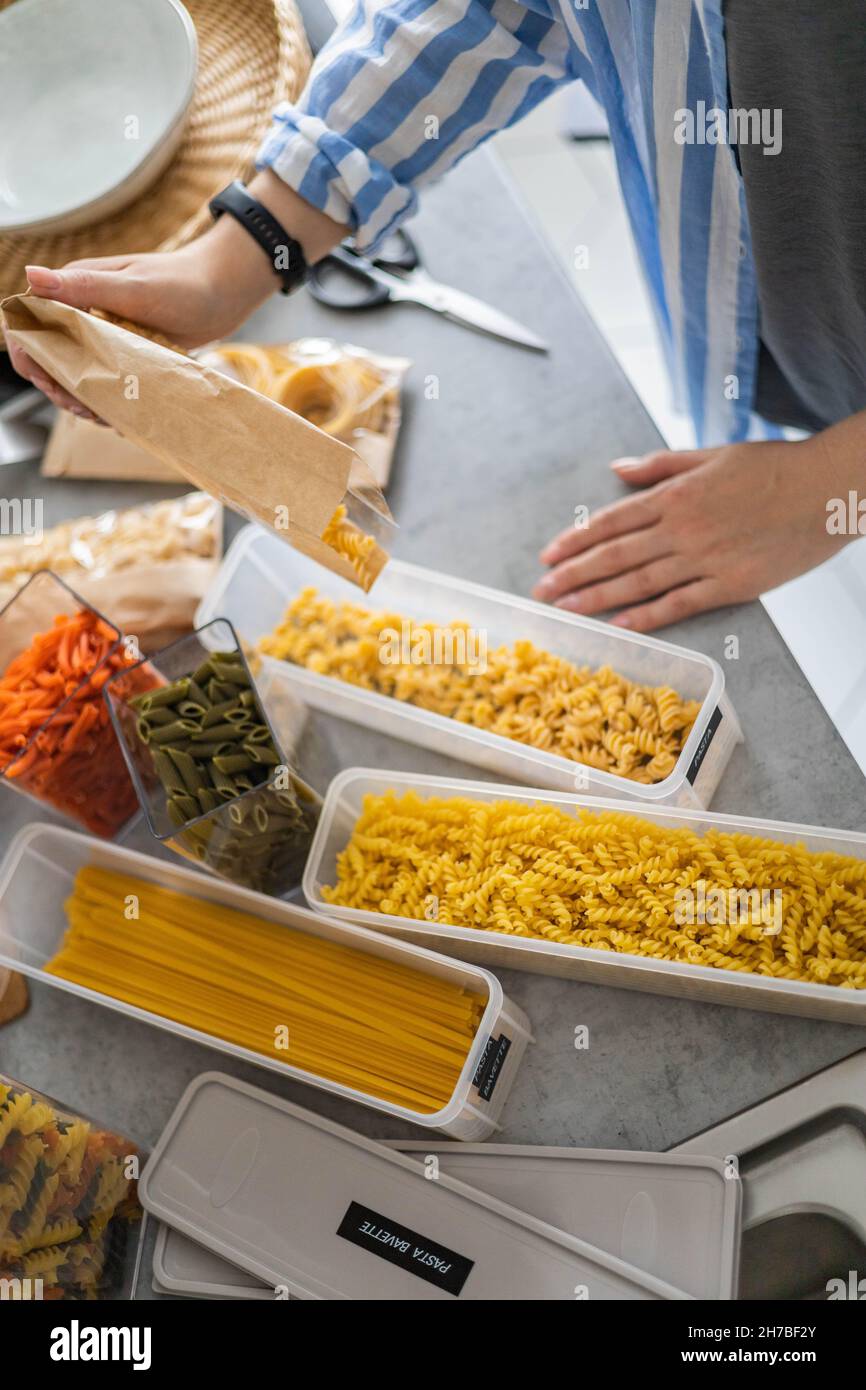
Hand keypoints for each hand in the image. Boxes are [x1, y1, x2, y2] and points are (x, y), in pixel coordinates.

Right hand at [7, 234, 259, 420]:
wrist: (223, 293)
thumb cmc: (183, 282)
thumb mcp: (135, 287)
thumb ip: (84, 286)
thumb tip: (31, 275)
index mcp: (75, 288)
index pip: (29, 322)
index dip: (30, 355)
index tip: (50, 382)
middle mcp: (82, 310)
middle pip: (48, 356)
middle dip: (57, 386)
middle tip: (84, 409)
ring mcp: (101, 333)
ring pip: (74, 373)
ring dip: (80, 399)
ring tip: (102, 417)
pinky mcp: (122, 351)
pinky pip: (102, 379)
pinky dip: (104, 400)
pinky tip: (117, 416)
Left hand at [533, 428, 862, 631]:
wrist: (828, 489)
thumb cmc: (774, 467)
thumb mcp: (712, 454)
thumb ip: (662, 465)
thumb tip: (619, 468)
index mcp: (676, 495)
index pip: (612, 521)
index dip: (576, 540)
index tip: (549, 556)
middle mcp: (683, 529)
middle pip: (615, 556)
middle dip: (573, 574)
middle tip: (541, 591)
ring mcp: (706, 559)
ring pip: (639, 583)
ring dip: (596, 598)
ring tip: (566, 609)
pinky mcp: (731, 585)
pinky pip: (679, 605)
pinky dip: (646, 617)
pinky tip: (618, 626)